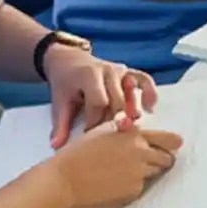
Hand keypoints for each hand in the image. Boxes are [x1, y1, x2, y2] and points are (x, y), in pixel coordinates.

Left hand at [43, 47, 158, 148]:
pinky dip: (149, 93)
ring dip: (132, 110)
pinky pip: (144, 80)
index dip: (94, 121)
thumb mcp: (60, 101)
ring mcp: (120, 70)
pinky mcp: (128, 72)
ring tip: (131, 124)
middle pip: (117, 100)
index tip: (88, 134)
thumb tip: (56, 147)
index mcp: (89, 75)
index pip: (98, 102)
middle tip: (108, 133)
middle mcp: (107, 70)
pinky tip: (150, 108)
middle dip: (113, 119)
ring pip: (131, 92)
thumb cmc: (66, 83)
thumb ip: (60, 124)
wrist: (69, 60)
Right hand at [49, 115, 183, 207]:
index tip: (176, 145)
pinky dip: (133, 186)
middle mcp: (140, 151)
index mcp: (132, 133)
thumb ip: (122, 130)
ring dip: (148, 172)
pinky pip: (141, 187)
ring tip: (127, 173)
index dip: (171, 143)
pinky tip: (115, 185)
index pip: (166, 138)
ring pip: (156, 172)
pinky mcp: (134, 190)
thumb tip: (136, 129)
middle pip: (167, 157)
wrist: (61, 182)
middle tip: (152, 163)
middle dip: (161, 159)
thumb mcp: (100, 132)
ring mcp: (139, 172)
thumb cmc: (75, 156)